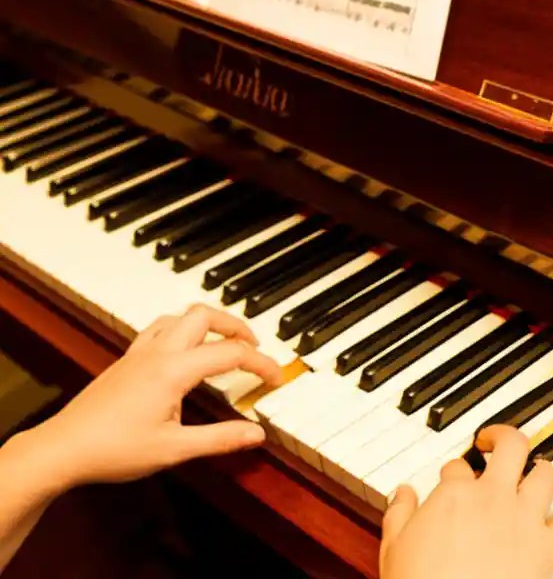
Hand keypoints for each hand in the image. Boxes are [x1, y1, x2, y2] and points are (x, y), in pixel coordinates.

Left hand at [21, 304, 282, 489]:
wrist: (62, 449)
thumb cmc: (112, 450)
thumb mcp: (174, 450)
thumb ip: (220, 439)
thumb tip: (256, 433)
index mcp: (173, 371)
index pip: (231, 353)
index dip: (262, 364)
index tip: (277, 378)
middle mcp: (157, 353)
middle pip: (205, 315)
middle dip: (237, 325)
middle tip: (255, 347)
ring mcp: (138, 354)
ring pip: (180, 316)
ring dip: (209, 322)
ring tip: (226, 341)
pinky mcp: (126, 361)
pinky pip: (159, 328)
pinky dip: (183, 330)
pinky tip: (186, 350)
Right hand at [380, 425, 552, 578]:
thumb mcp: (394, 547)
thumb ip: (399, 513)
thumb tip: (403, 492)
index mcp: (455, 494)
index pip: (458, 465)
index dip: (455, 470)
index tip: (454, 479)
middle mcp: (494, 497)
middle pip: (511, 445)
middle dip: (504, 437)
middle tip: (496, 441)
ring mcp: (524, 520)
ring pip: (548, 474)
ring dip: (543, 473)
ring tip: (536, 475)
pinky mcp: (548, 549)